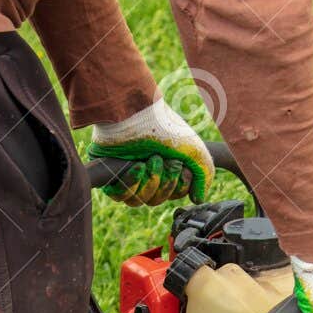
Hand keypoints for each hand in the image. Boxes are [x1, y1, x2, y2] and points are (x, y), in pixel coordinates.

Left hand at [88, 98, 213, 205]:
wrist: (137, 112)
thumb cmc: (166, 128)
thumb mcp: (195, 152)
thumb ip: (203, 176)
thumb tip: (198, 199)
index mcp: (165, 168)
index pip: (172, 195)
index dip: (178, 186)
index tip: (180, 166)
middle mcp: (145, 172)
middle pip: (155, 200)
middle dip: (164, 182)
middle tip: (163, 159)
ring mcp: (126, 173)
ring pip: (138, 200)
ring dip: (149, 182)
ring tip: (150, 159)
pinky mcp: (109, 172)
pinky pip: (119, 195)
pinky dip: (131, 183)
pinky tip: (136, 166)